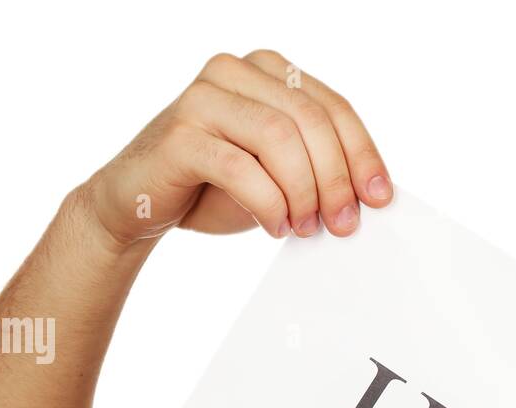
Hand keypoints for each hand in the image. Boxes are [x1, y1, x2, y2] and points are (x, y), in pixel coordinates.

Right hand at [84, 50, 392, 247]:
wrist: (137, 205)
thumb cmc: (212, 188)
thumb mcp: (277, 172)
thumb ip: (315, 166)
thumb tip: (370, 195)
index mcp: (267, 71)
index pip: (332, 107)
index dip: (362, 154)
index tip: (378, 198)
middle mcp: (234, 71)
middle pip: (310, 120)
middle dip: (336, 179)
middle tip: (343, 224)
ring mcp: (203, 97)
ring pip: (279, 138)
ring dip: (303, 192)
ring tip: (304, 227)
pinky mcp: (179, 133)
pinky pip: (240, 167)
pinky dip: (267, 203)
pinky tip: (275, 226)